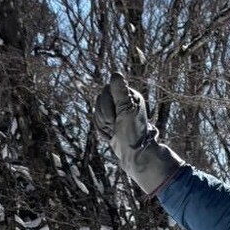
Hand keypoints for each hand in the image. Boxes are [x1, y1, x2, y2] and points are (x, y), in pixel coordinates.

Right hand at [93, 72, 182, 194]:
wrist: (133, 154)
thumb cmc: (133, 133)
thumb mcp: (127, 111)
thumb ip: (120, 93)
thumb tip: (116, 74)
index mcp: (129, 95)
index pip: (106, 89)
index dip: (108, 104)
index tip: (118, 115)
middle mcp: (123, 101)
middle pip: (99, 99)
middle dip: (105, 115)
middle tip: (116, 125)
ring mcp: (116, 111)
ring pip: (96, 110)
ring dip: (103, 123)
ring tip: (115, 131)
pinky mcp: (110, 121)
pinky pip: (96, 120)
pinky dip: (102, 129)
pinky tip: (111, 134)